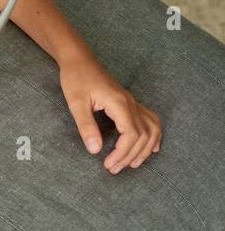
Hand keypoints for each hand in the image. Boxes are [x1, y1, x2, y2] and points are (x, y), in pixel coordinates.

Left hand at [59, 54, 161, 172]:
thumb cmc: (76, 79)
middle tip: (113, 169)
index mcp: (119, 103)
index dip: (122, 152)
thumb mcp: (76, 103)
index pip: (131, 134)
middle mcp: (131, 104)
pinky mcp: (130, 103)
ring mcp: (133, 103)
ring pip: (152, 129)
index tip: (108, 164)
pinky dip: (154, 136)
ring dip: (145, 149)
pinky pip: (151, 120)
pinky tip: (152, 148)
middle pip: (143, 135)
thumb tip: (95, 150)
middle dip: (130, 155)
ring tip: (132, 164)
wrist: (80, 60)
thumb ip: (86, 126)